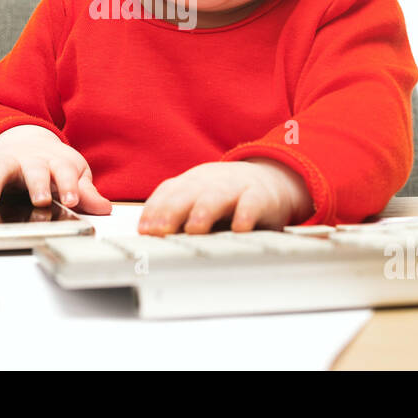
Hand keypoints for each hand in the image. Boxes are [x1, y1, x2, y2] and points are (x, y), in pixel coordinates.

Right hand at [0, 125, 112, 214]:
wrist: (30, 143)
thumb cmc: (54, 165)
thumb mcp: (74, 174)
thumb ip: (86, 192)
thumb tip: (104, 208)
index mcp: (56, 163)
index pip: (66, 173)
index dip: (71, 187)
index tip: (74, 201)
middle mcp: (31, 162)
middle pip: (34, 170)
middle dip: (37, 185)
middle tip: (41, 200)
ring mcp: (8, 164)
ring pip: (0, 169)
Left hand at [137, 158, 313, 235]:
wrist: (273, 178)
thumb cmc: (228, 196)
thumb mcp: (200, 199)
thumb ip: (178, 215)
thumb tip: (149, 239)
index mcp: (192, 183)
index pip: (168, 192)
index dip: (155, 209)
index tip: (145, 230)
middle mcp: (211, 182)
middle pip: (187, 193)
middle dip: (172, 211)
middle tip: (161, 231)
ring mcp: (236, 187)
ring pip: (217, 196)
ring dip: (203, 211)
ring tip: (193, 230)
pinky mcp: (261, 196)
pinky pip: (252, 203)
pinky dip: (246, 214)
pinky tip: (239, 229)